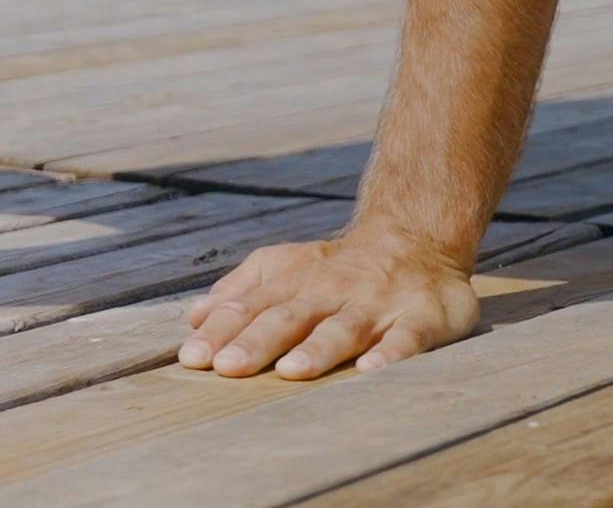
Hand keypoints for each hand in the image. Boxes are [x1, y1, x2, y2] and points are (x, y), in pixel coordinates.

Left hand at [178, 230, 479, 378]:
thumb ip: (241, 288)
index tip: (193, 358)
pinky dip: (389, 355)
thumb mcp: (284, 265)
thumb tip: (194, 317)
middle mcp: (330, 292)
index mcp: (294, 281)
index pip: (250, 307)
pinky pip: (405, 338)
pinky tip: (371, 372)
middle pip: (289, 318)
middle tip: (228, 368)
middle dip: (257, 342)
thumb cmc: (337, 267)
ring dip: (317, 349)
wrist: (417, 239)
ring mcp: (375, 305)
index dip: (221, 331)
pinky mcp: (420, 318)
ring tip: (292, 371)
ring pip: (343, 328)